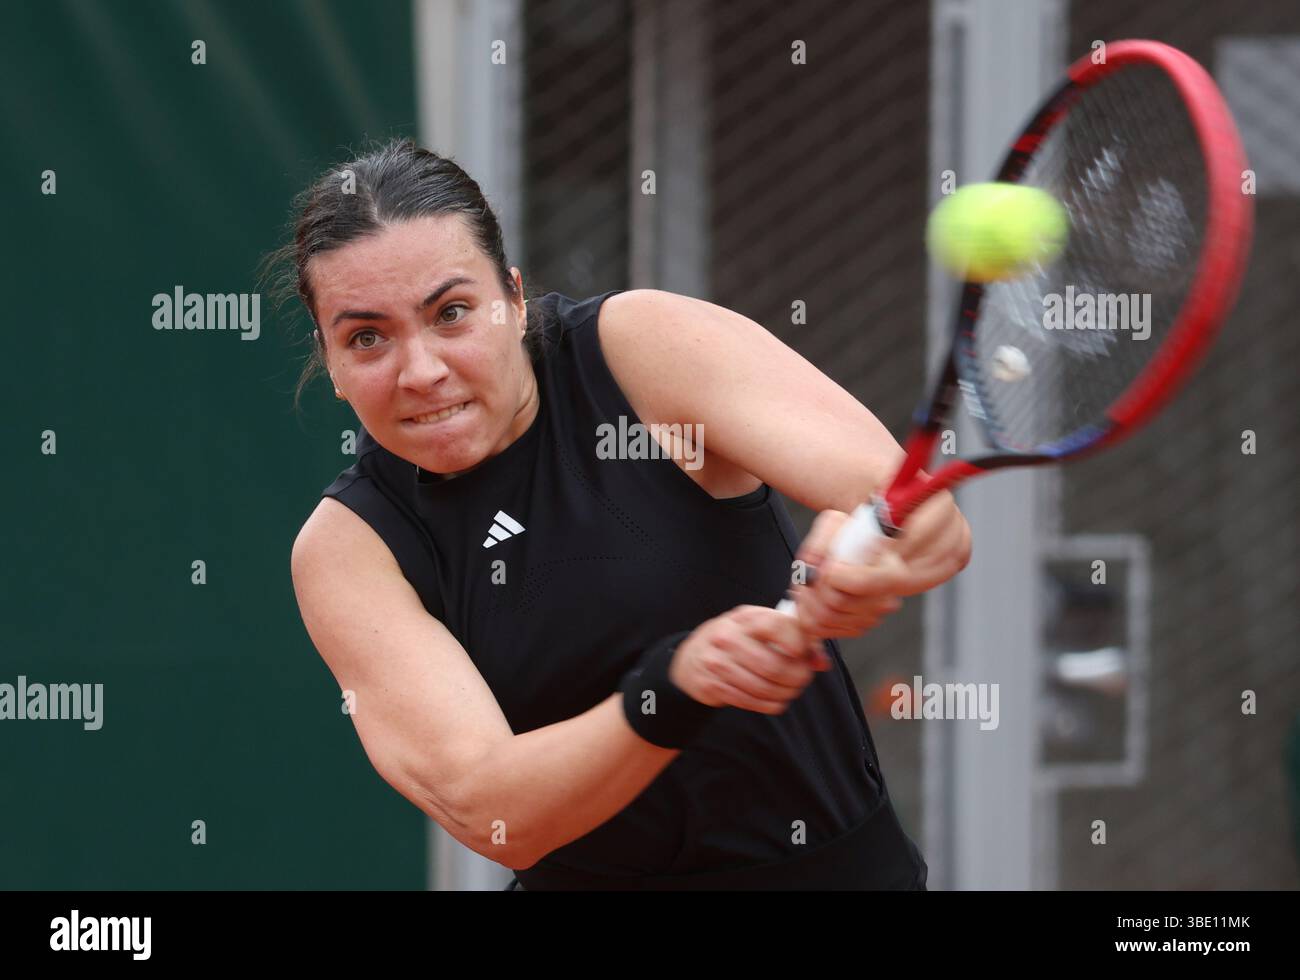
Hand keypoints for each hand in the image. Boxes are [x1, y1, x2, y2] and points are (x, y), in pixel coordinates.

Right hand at [669, 606, 831, 714]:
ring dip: (785, 693)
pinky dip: (770, 704)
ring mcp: (717, 663)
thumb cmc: (737, 639)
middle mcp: (727, 638)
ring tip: (792, 689)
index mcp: (745, 619)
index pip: (775, 626)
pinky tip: (776, 699)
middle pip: (773, 665)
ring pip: (763, 687)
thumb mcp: (762, 627)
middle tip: (804, 677)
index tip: (804, 653)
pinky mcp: (713, 686)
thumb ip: (795, 638)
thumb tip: (821, 661)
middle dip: (797, 676)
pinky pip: (750, 701)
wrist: (692, 657)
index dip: (797, 643)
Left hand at [789, 509, 909, 639]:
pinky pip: (821, 630)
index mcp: (891, 573)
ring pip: (824, 619)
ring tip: (807, 584)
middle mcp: (884, 600)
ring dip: (806, 601)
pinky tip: (812, 597)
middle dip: (812, 587)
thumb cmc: (849, 537)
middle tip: (807, 574)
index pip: (860, 583)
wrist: (858, 551)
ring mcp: (870, 617)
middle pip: (836, 603)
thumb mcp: (836, 524)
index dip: (832, 575)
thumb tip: (811, 564)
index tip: (827, 564)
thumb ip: (822, 541)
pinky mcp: (855, 628)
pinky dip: (808, 614)